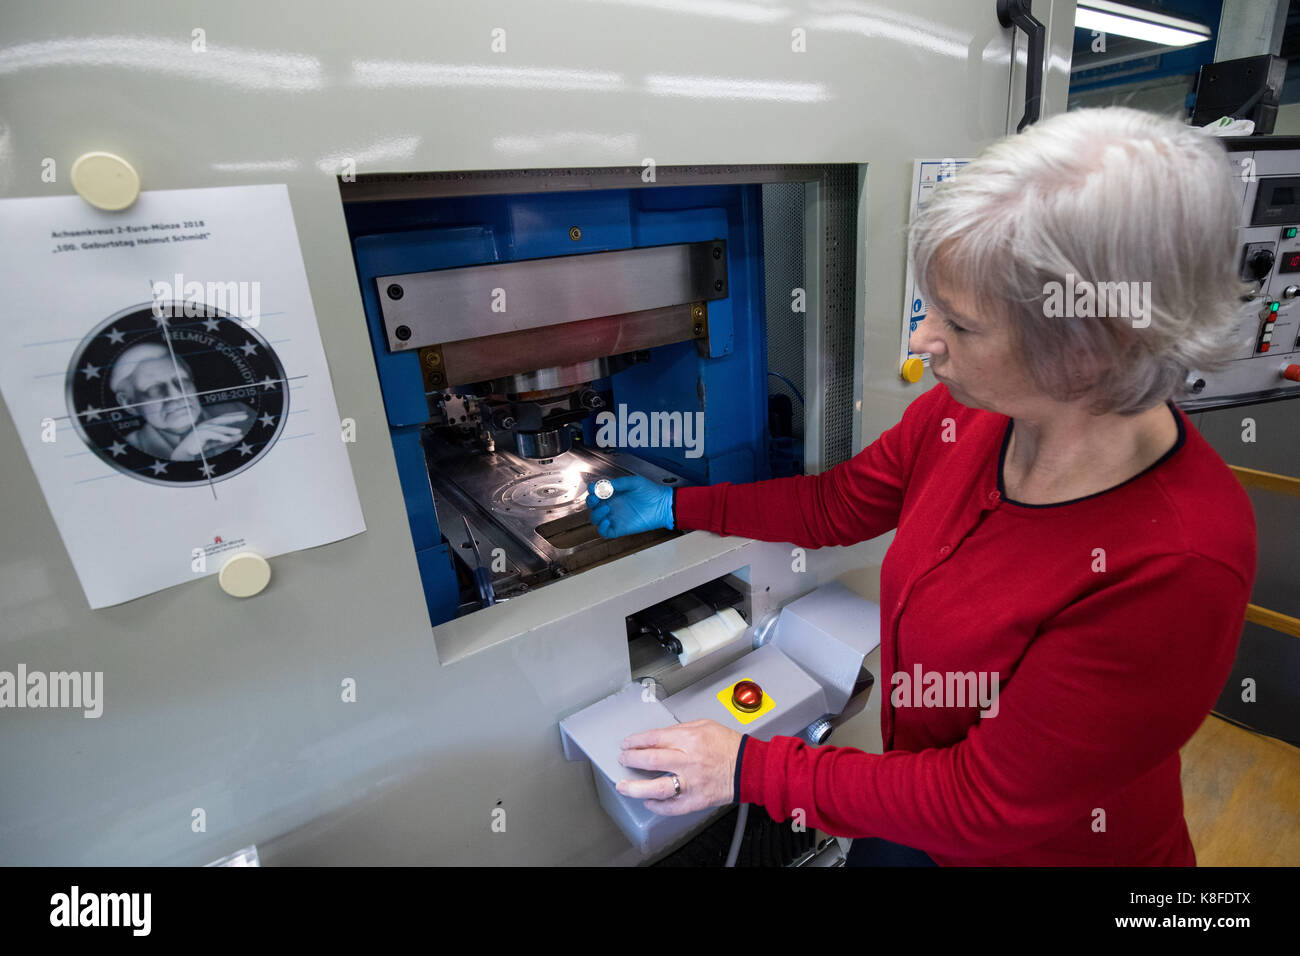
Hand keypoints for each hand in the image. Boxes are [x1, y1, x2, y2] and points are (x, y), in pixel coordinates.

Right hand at [170, 413, 246, 460]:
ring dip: (229, 429)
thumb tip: (241, 435)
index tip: (244, 414)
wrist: (185, 452)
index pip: (223, 418)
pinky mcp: (199, 435)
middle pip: (221, 419)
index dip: (234, 415)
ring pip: (218, 428)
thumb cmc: (200, 446)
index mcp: (210, 425)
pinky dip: (220, 437)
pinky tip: (228, 440)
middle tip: (245, 416)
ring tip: (239, 431)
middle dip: (234, 417)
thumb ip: (227, 438)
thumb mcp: (216, 442)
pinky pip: (211, 435)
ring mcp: (202, 429)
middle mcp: (206, 425)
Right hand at [585, 475, 673, 537]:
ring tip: (606, 508)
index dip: (592, 490)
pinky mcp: (620, 528)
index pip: (596, 493)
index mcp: (613, 494)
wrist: (663, 505)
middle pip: (592, 506)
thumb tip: (607, 485)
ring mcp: (615, 517)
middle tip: (596, 498)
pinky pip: (605, 532)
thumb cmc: (651, 492)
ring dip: (596, 514)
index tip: (594, 487)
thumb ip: (621, 483)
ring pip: (595, 519)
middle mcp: (612, 506)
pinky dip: (601, 528)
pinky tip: (607, 521)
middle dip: (590, 502)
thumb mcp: (635, 482)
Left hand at [616, 719, 742, 815]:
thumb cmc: (729, 745)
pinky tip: (649, 801)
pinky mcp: (696, 800)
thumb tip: (659, 736)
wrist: (750, 766)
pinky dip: (657, 806)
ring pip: (656, 787)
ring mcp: (691, 782)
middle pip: (650, 760)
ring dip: (635, 787)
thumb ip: (680, 729)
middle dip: (631, 759)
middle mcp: (688, 760)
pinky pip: (672, 806)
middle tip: (623, 760)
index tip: (627, 744)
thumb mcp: (704, 725)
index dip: (635, 741)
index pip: (653, 738)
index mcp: (689, 739)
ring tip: (624, 786)